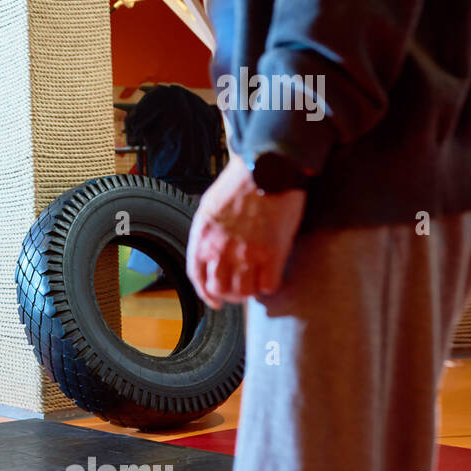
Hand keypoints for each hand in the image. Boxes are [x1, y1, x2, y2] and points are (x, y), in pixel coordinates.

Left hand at [186, 158, 307, 309]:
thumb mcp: (210, 207)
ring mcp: (247, 253)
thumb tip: (209, 251)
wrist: (268, 168)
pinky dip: (269, 286)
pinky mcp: (272, 253)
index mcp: (203, 238)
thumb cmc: (240, 184)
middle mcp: (221, 249)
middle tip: (237, 294)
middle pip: (220, 288)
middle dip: (228, 296)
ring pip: (244, 291)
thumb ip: (208, 232)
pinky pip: (269, 284)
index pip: (197, 276)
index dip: (205, 294)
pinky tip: (272, 279)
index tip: (213, 301)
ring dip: (249, 293)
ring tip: (255, 287)